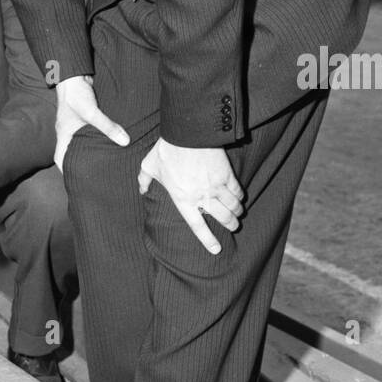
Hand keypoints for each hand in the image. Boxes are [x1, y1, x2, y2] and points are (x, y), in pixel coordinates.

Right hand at [53, 74, 129, 169]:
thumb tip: (125, 141)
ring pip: (82, 141)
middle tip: (96, 173)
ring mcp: (76, 124)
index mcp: (64, 134)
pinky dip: (97, 137)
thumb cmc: (76, 94)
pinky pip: (91, 131)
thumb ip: (107, 126)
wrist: (75, 73)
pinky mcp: (86, 117)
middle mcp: (69, 131)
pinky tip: (109, 142)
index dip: (66, 169)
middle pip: (73, 151)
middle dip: (82, 162)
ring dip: (92, 149)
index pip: (59, 157)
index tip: (77, 179)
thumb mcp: (91, 112)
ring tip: (105, 161)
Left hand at [137, 139, 243, 253]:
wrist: (187, 132)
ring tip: (238, 214)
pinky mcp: (227, 174)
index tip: (216, 249)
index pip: (197, 226)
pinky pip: (237, 191)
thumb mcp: (149, 165)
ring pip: (233, 206)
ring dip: (237, 212)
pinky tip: (240, 198)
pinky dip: (240, 196)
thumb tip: (141, 189)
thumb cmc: (166, 149)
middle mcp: (201, 197)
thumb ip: (144, 180)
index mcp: (182, 199)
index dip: (208, 240)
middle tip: (234, 227)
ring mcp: (216, 186)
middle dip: (230, 225)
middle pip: (222, 218)